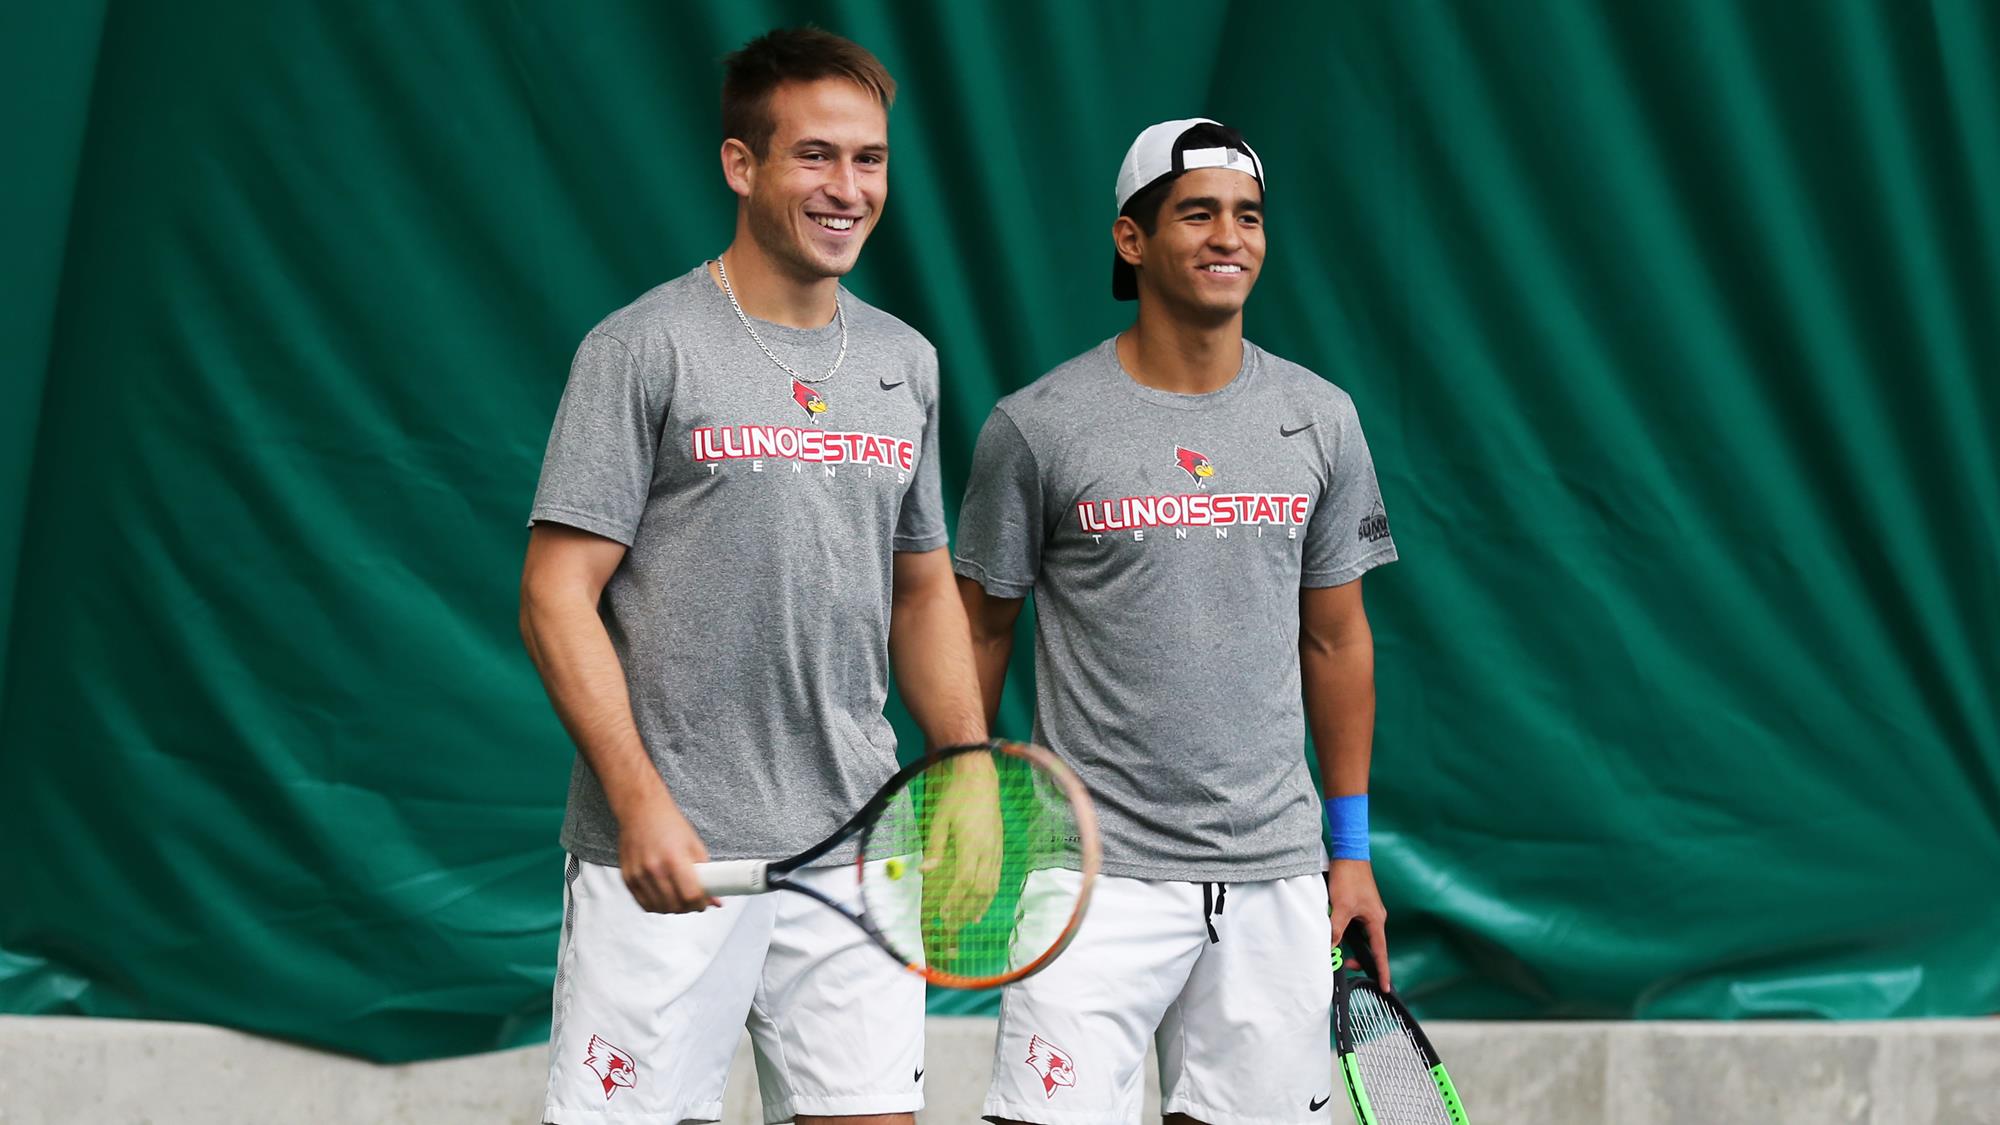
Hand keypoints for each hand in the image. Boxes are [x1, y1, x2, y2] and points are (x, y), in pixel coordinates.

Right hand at [617, 796, 717, 913]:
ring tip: (680, 901)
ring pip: (659, 907)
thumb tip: (716, 899)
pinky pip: (643, 904)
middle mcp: (654, 868)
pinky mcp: (627, 878)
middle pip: (675, 905)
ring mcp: (638, 875)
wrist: (641, 811)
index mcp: (674, 858)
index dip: (700, 904)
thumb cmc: (668, 824)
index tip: (704, 903)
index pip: (690, 895)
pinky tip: (664, 900)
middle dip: (688, 908)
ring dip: (672, 909)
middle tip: (694, 903)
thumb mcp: (694, 845)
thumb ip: (706, 873)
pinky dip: (656, 906)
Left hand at [919, 752, 1003, 958]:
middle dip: (966, 910)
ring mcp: (996, 848)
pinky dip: (990, 893)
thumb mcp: (939, 819)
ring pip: (992, 885)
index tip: (943, 915)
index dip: (954, 902)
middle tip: (952, 924)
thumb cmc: (956, 796)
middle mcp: (987, 850)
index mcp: (971, 844)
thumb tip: (924, 871)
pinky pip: (997, 876)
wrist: (979, 776)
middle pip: (980, 890)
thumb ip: (934, 847)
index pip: (964, 882)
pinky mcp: (999, 845)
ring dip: (980, 906)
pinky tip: (983, 902)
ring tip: (969, 921)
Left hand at [1329, 859, 1389, 990]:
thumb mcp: (1340, 907)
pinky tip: (1335, 930)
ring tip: (1337, 948)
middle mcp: (1375, 918)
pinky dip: (1346, 931)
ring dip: (1349, 942)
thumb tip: (1330, 947)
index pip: (1380, 952)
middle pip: (1369, 946)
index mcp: (1376, 921)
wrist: (1349, 854)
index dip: (1382, 971)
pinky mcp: (1359, 904)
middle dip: (1359, 958)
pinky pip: (1354, 924)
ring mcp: (1368, 911)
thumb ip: (1336, 929)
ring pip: (1359, 935)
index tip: (1385, 987)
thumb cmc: (1349, 878)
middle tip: (1346, 965)